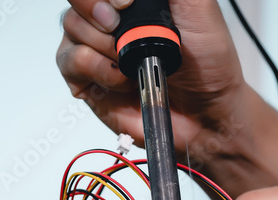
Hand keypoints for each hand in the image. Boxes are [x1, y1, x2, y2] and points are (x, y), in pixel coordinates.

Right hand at [57, 0, 244, 151]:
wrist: (206, 111)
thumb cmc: (207, 62)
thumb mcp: (198, 6)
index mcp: (132, 0)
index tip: (126, 2)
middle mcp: (109, 18)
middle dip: (95, 8)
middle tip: (118, 23)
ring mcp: (95, 47)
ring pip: (71, 26)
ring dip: (103, 43)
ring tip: (129, 59)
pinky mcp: (86, 79)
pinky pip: (69, 60)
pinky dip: (96, 66)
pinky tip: (120, 77)